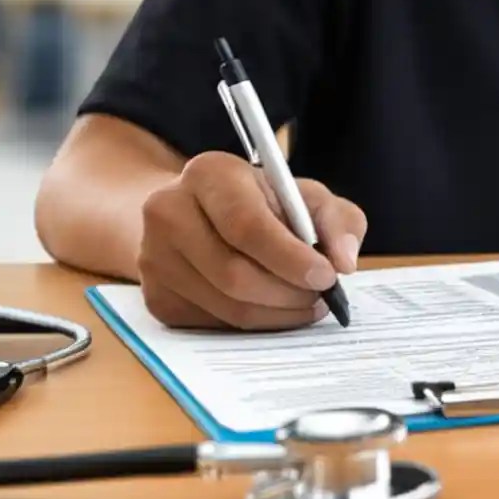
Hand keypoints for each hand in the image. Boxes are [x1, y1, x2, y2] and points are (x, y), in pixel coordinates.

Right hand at [138, 151, 366, 329]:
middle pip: (234, 273)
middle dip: (289, 293)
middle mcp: (168, 210)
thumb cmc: (263, 204)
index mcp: (208, 173)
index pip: (246, 225)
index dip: (290, 258)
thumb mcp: (306, 197)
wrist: (201, 216)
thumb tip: (344, 261)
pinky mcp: (156, 296)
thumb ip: (336, 221)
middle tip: (322, 297)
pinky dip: (255, 324)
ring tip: (305, 303)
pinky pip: (214, 325)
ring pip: (227, 306)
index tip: (327, 277)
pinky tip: (273, 308)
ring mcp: (154, 257)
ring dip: (278, 314)